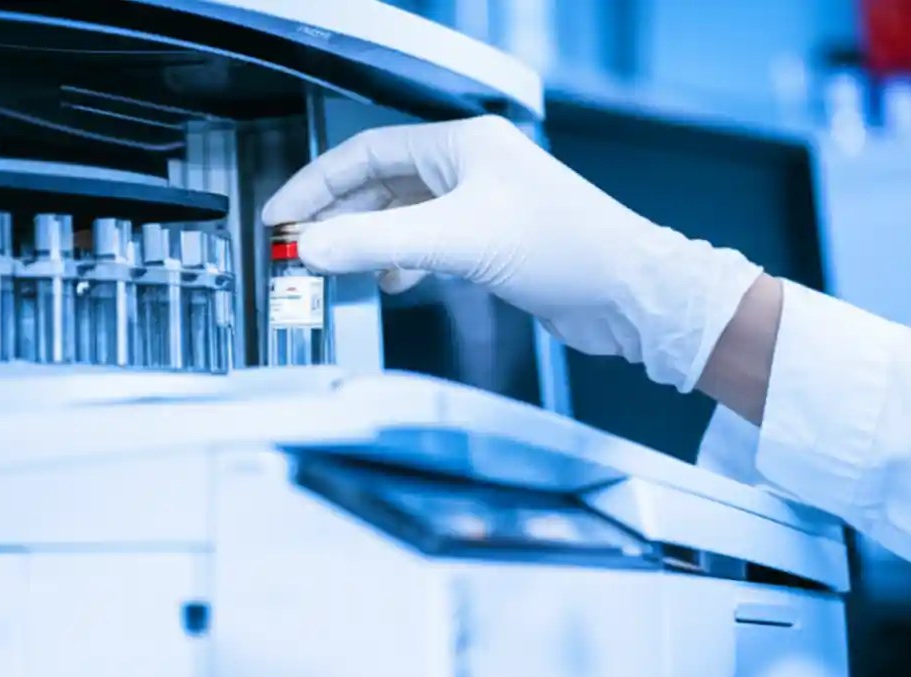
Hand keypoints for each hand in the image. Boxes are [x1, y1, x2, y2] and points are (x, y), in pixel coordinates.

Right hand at [262, 115, 762, 391]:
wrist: (629, 295)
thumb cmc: (567, 248)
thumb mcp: (457, 240)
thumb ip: (378, 243)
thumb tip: (314, 247)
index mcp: (462, 146)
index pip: (366, 154)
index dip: (316, 185)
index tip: (282, 216)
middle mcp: (470, 169)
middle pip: (380, 185)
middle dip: (338, 218)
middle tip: (298, 248)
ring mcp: (482, 205)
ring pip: (403, 217)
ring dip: (367, 242)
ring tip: (336, 268)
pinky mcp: (493, 243)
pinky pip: (428, 244)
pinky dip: (401, 261)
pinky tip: (392, 281)